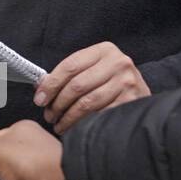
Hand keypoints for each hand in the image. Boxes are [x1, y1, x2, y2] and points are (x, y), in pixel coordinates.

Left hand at [35, 41, 149, 134]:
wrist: (141, 90)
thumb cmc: (109, 79)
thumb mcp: (91, 68)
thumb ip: (69, 74)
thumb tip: (40, 87)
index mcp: (104, 50)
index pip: (70, 66)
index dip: (51, 84)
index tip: (39, 99)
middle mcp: (118, 63)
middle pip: (77, 86)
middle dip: (58, 103)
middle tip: (48, 115)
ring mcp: (127, 82)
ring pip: (87, 103)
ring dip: (68, 117)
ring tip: (59, 124)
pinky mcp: (132, 101)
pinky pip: (101, 115)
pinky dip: (84, 124)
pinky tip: (75, 129)